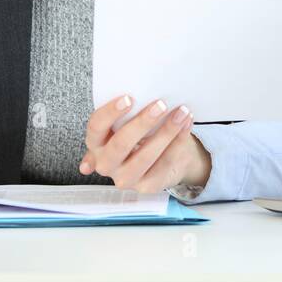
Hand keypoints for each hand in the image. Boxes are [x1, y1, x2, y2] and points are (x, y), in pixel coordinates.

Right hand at [80, 95, 209, 192]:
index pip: (96, 127)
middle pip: (120, 144)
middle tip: (161, 104)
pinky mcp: (147, 186)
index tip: (129, 98)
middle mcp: (106, 163)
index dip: (110, 113)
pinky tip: (186, 125)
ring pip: (145, 156)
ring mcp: (125, 178)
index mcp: (96, 143)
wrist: (161, 158)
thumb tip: (136, 94)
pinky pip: (165, 163)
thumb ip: (126, 113)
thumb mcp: (128, 123)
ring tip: (181, 112)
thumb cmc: (140, 134)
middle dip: (142, 123)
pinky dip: (178, 141)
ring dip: (166, 132)